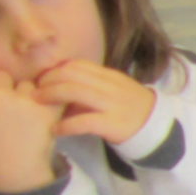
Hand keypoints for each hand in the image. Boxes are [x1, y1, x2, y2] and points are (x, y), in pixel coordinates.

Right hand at [0, 68, 62, 194]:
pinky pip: (51, 94)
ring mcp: (21, 102)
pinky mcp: (45, 110)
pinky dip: (50, 104)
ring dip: (28, 96)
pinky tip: (44, 118)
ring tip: (23, 120)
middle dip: (6, 89)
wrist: (14, 170)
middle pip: (3, 76)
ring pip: (26, 84)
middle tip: (7, 113)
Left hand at [37, 59, 155, 145]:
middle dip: (48, 80)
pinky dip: (66, 125)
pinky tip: (56, 129)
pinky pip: (84, 121)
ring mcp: (113, 104)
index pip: (78, 64)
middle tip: (36, 91)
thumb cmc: (132, 111)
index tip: (44, 80)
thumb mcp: (115, 91)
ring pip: (75, 91)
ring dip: (52, 95)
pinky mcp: (113, 124)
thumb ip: (93, 85)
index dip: (56, 69)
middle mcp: (111, 86)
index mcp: (111, 77)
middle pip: (72, 74)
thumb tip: (61, 85)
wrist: (159, 130)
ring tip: (40, 103)